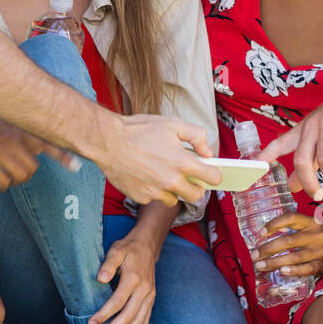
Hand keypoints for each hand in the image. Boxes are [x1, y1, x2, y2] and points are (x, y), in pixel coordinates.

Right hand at [0, 117, 61, 191]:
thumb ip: (18, 136)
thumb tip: (35, 153)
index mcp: (17, 129)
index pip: (46, 142)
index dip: (63, 155)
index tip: (77, 166)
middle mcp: (13, 139)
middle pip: (33, 168)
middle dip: (24, 175)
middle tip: (12, 173)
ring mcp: (2, 151)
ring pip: (22, 177)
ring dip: (14, 181)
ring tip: (3, 177)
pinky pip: (6, 183)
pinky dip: (2, 186)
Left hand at [87, 234, 159, 323]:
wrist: (147, 246)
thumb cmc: (128, 249)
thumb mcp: (116, 250)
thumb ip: (108, 264)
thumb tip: (101, 279)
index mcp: (133, 279)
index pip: (117, 302)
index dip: (104, 314)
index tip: (91, 322)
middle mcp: (144, 290)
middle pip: (129, 316)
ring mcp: (150, 296)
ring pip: (139, 321)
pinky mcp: (152, 299)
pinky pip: (146, 319)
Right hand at [93, 114, 219, 206]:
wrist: (108, 141)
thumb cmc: (139, 130)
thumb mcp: (172, 124)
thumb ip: (197, 136)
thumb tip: (208, 153)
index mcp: (182, 163)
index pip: (212, 178)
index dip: (214, 174)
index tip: (210, 172)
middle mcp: (171, 181)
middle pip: (196, 196)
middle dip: (195, 187)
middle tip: (187, 176)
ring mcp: (156, 191)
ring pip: (174, 199)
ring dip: (173, 190)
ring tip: (163, 174)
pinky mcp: (141, 197)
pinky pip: (154, 198)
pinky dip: (154, 190)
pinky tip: (146, 175)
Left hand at [249, 212, 322, 279]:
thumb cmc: (314, 236)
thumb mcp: (306, 226)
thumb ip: (289, 228)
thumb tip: (261, 239)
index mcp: (310, 222)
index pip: (290, 218)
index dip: (274, 224)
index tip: (260, 234)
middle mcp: (316, 235)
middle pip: (289, 241)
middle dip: (268, 249)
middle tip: (254, 255)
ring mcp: (320, 251)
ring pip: (295, 257)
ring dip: (275, 262)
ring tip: (260, 266)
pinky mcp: (322, 266)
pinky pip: (306, 269)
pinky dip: (293, 271)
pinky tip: (281, 272)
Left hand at [259, 82, 322, 198]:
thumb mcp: (319, 139)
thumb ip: (306, 163)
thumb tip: (292, 187)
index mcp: (302, 131)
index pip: (279, 144)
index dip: (265, 156)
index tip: (254, 169)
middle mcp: (311, 126)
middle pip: (301, 160)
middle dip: (308, 183)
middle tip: (317, 196)